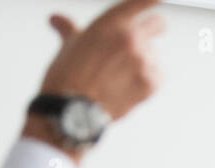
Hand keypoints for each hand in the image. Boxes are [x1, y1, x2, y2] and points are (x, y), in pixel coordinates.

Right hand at [23, 0, 164, 158]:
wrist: (71, 110)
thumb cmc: (66, 77)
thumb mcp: (68, 45)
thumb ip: (68, 28)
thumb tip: (56, 19)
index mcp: (112, 22)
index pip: (145, 1)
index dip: (152, 1)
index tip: (158, 0)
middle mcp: (130, 37)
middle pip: (158, 24)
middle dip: (151, 31)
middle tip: (138, 43)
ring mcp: (142, 60)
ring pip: (154, 54)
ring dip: (143, 61)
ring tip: (118, 76)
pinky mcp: (149, 83)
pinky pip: (158, 76)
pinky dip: (148, 81)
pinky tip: (128, 86)